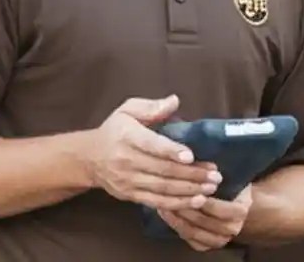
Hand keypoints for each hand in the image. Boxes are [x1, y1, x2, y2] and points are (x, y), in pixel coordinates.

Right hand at [84, 95, 222, 210]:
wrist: (89, 158)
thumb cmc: (114, 130)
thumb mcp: (128, 110)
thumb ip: (151, 107)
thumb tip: (174, 101)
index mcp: (127, 136)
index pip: (151, 145)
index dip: (171, 151)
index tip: (191, 156)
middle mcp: (126, 160)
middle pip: (162, 170)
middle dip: (191, 174)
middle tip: (215, 175)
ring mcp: (128, 181)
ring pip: (162, 188)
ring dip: (189, 190)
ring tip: (210, 188)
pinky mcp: (131, 195)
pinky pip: (157, 202)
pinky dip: (178, 203)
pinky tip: (196, 201)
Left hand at [158, 183, 252, 250]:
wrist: (233, 206)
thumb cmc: (227, 186)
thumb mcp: (227, 177)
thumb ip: (215, 175)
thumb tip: (205, 167)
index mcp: (240, 212)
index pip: (220, 208)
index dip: (203, 200)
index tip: (187, 188)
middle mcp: (231, 229)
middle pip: (203, 221)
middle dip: (185, 209)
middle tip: (168, 196)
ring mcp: (218, 240)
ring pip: (193, 232)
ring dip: (176, 218)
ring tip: (163, 204)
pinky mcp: (205, 246)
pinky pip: (188, 239)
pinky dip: (176, 227)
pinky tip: (166, 214)